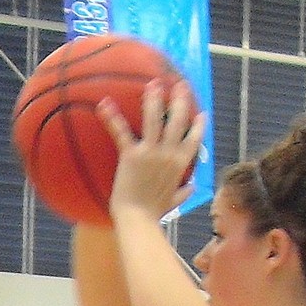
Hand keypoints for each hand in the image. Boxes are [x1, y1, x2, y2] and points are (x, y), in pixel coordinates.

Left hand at [100, 80, 204, 221]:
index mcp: (180, 165)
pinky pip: (121, 132)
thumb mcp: (174, 202)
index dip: (199, 126)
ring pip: (155, 119)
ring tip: (153, 84)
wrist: (138, 221)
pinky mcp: (131, 156)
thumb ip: (184, 193)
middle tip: (181, 85)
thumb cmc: (153, 214)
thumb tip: (192, 188)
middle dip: (181, 100)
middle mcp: (168, 154)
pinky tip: (104, 103)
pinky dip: (112, 117)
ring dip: (154, 99)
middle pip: (178, 121)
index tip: (201, 113)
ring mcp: (150, 153)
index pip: (194, 140)